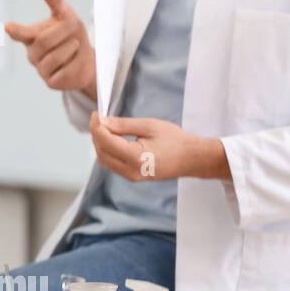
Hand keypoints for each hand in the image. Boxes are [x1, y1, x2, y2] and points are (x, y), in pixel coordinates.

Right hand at [5, 0, 96, 98]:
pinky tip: (76, 61)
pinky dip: (76, 62)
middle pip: (45, 40)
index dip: (16, 30)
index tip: (8, 26)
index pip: (21, 33)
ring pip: (56, 55)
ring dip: (72, 47)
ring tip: (75, 45)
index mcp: (31, 36)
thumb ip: (56, 2)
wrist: (87, 61)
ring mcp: (40, 69)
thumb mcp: (67, 16)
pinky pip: (66, 70)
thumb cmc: (71, 35)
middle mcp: (32, 53)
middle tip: (74, 26)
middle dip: (63, 30)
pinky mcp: (51, 83)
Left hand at [89, 112, 229, 180]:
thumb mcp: (149, 126)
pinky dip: (108, 151)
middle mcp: (130, 171)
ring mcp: (131, 177)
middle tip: (99, 118)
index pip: (105, 141)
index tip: (96, 114)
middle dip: (96, 134)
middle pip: (101, 151)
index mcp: (135, 157)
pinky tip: (112, 139)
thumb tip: (103, 121)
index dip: (97, 126)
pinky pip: (112, 164)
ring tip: (105, 127)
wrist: (193, 159)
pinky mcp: (133, 177)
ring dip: (101, 143)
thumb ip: (124, 125)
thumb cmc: (176, 140)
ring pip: (104, 159)